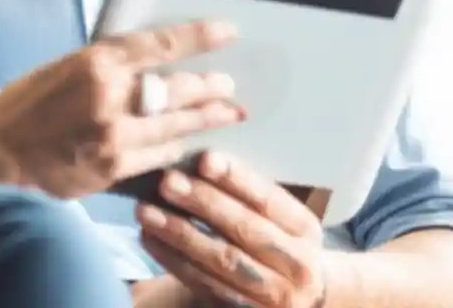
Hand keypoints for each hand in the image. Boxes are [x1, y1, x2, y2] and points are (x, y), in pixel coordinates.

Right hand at [0, 21, 245, 198]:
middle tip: (229, 84)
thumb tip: (153, 63)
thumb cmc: (27, 106)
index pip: (162, 43)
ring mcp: (113, 135)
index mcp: (96, 61)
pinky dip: (176, 148)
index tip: (228, 31)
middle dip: (211, 87)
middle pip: (178, 88)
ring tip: (228, 113)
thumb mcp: (67, 67)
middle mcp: (109, 96)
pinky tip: (188, 144)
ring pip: (177, 125)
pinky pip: (160, 156)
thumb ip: (109, 65)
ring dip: (206, 119)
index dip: (201, 37)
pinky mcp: (113, 168)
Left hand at [137, 152, 327, 307]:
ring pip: (221, 260)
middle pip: (245, 229)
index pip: (269, 200)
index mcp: (305, 229)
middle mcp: (296, 263)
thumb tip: (200, 160)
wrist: (299, 298)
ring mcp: (274, 294)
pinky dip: (174, 260)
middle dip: (203, 203)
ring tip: (147, 210)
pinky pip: (204, 285)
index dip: (237, 179)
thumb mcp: (283, 221)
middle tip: (167, 181)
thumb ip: (249, 196)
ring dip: (180, 233)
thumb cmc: (279, 244)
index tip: (205, 158)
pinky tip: (150, 238)